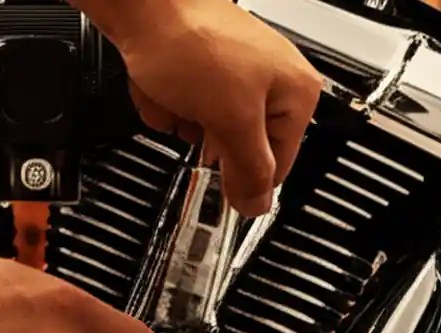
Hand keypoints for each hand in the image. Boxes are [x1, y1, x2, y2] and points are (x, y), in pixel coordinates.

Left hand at [112, 0, 322, 216]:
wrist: (145, 6)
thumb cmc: (191, 41)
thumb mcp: (230, 120)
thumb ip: (247, 168)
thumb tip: (256, 205)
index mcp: (295, 92)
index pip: (277, 165)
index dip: (242, 175)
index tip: (219, 177)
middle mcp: (270, 80)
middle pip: (235, 146)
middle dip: (203, 135)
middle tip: (196, 113)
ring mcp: (233, 73)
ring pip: (202, 128)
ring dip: (179, 118)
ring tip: (176, 93)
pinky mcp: (200, 68)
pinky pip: (182, 106)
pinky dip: (164, 102)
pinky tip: (160, 84)